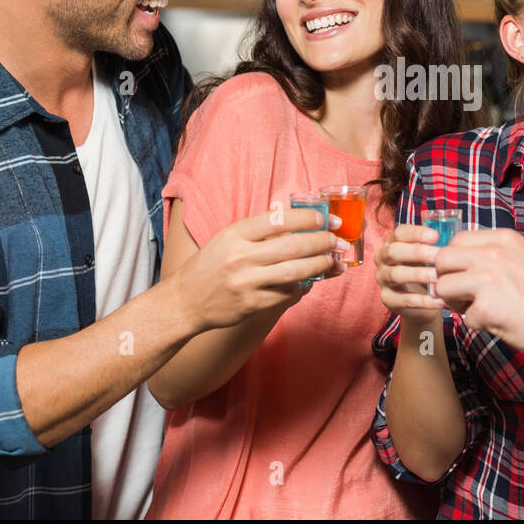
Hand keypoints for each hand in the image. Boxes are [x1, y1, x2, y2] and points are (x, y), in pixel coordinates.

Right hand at [178, 208, 348, 330]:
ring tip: (333, 261)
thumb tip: (299, 224)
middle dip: (322, 242)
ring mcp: (246, 283)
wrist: (185, 302)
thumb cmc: (210, 265)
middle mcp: (241, 257)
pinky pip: (287, 294)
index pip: (278, 219)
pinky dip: (304, 286)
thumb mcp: (228, 238)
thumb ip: (259, 231)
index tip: (325, 220)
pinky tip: (311, 281)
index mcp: (235, 234)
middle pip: (293, 246)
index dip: (307, 218)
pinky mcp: (252, 305)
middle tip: (338, 241)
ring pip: (295, 272)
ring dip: (320, 266)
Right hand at [375, 224, 446, 318]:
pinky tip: (440, 300)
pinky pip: (403, 299)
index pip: (400, 233)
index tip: (435, 236)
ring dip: (418, 275)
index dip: (416, 233)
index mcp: (393, 243)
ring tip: (438, 278)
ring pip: (396, 274)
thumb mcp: (430, 256)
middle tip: (437, 256)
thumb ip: (436, 247)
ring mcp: (383, 279)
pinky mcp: (387, 299)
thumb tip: (454, 241)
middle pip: (394, 251)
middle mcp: (384, 259)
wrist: (423, 302)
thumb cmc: (427, 270)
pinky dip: (423, 301)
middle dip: (416, 253)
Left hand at [432, 227, 523, 361]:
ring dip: (456, 304)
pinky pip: (464, 317)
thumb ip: (499, 256)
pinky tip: (502, 324)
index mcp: (504, 239)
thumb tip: (470, 262)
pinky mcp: (487, 307)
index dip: (455, 262)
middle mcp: (493, 253)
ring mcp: (488, 279)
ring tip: (481, 311)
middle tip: (463, 296)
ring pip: (443, 287)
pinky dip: (479, 325)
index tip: (463, 277)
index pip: (456, 241)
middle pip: (442, 260)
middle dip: (447, 280)